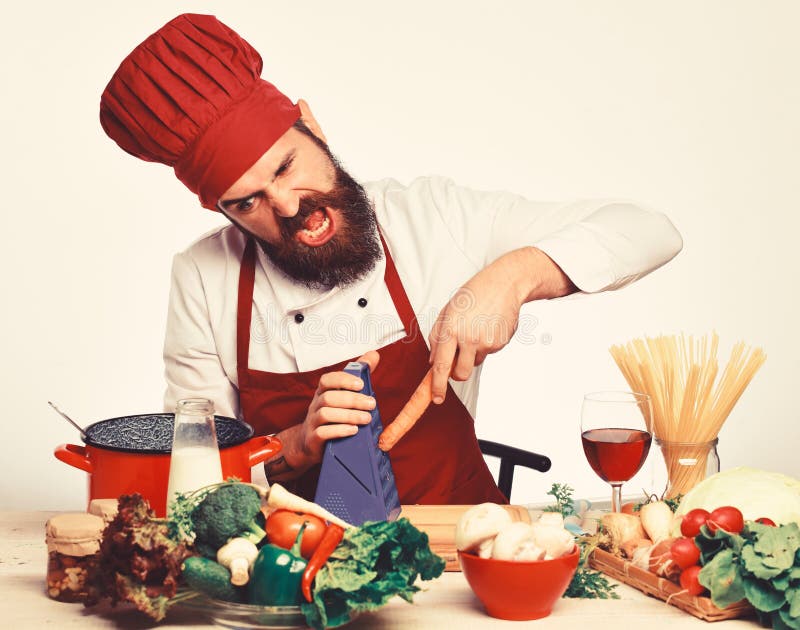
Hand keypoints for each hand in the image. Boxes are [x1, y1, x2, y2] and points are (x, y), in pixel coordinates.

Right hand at [298, 350, 379, 463]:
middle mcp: (315, 405)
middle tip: (372, 404)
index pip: (326, 380)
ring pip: (325, 413)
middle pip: (329, 397)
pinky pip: (322, 433)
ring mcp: (312, 422)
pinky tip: (353, 430)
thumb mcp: (344, 394)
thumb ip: (359, 375)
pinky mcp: (313, 438)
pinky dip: (339, 430)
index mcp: (322, 392)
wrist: (310, 443)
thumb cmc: (332, 416)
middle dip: (352, 400)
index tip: (361, 384)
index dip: (343, 380)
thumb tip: (374, 354)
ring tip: (366, 418)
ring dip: (348, 415)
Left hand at [428, 247, 574, 403]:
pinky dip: (486, 344)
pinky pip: (488, 353)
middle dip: (457, 373)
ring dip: (472, 353)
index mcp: (450, 330)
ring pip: (474, 362)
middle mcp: (468, 338)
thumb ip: (437, 336)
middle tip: (457, 359)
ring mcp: (486, 342)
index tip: (437, 397)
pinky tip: (488, 326)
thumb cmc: (473, 294)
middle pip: (460, 374)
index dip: (437, 385)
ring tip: (476, 329)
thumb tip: (432, 361)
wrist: (504, 284)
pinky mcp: (500, 343)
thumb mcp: (447, 311)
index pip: (440, 366)